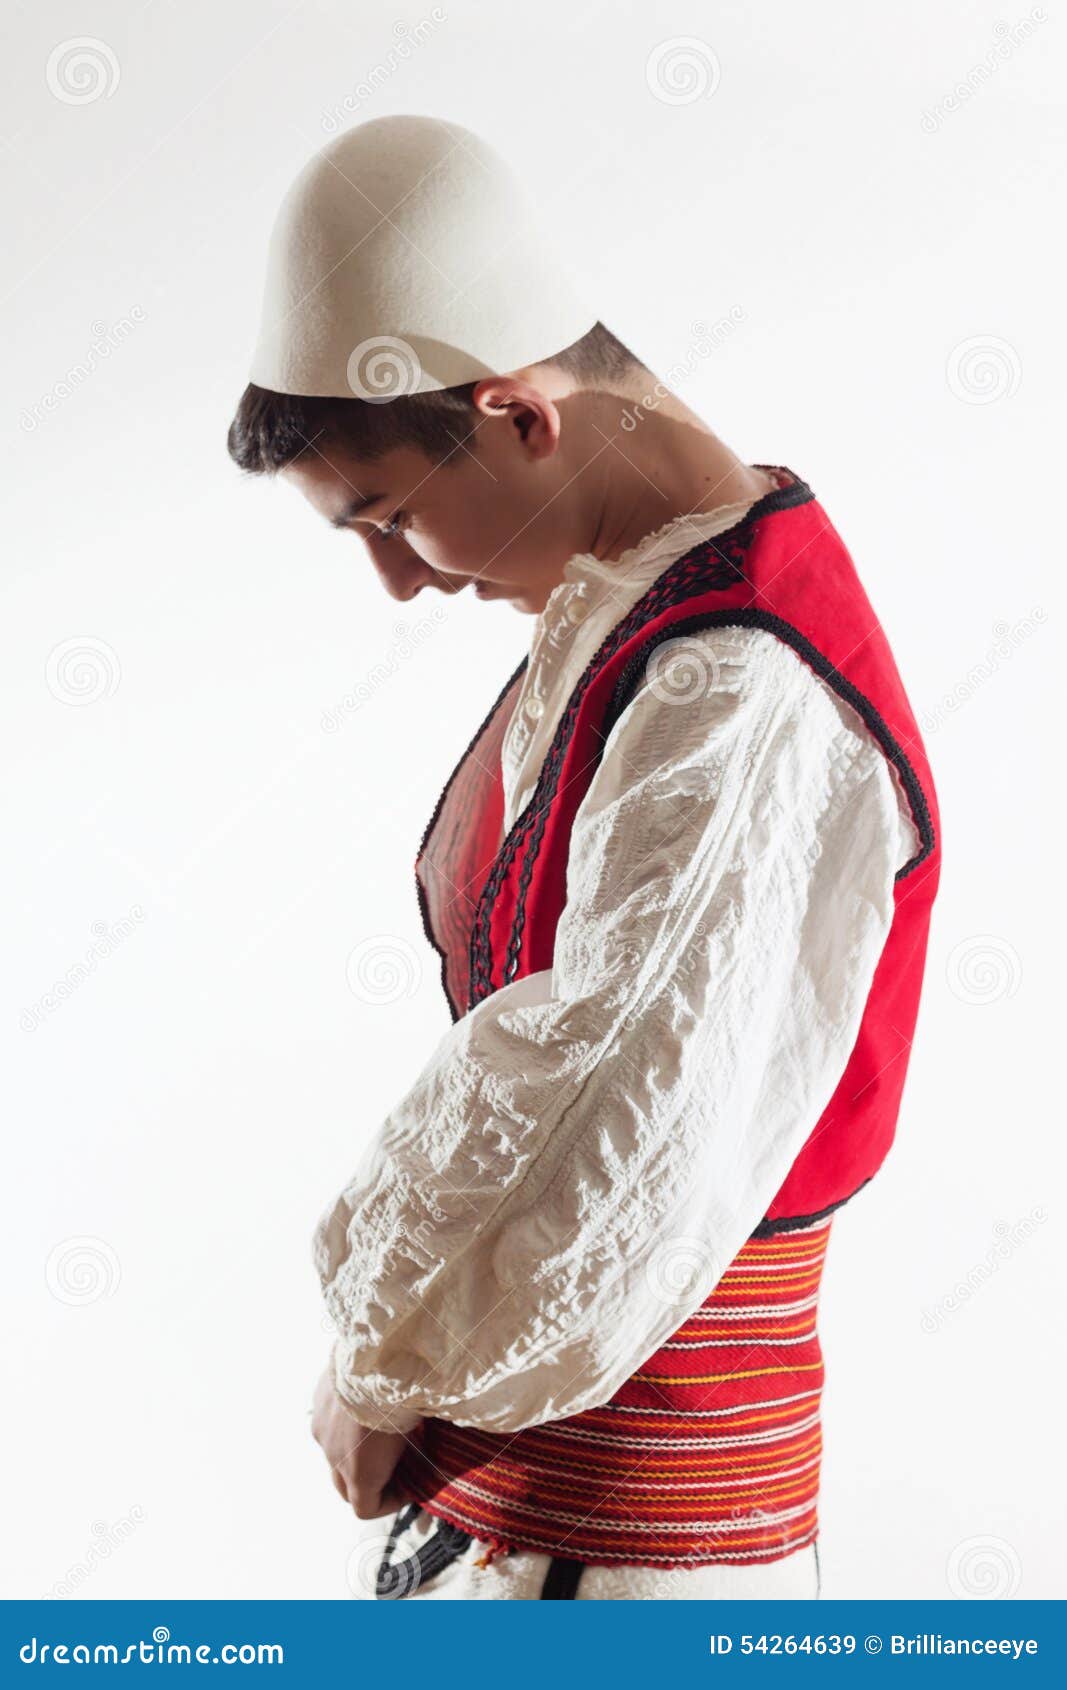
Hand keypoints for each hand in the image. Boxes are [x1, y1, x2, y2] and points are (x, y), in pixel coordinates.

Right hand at [310, 1364, 415, 1518]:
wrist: (379, 1354)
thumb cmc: (408, 1396)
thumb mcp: (422, 1429)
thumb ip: (420, 1449)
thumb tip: (436, 1450)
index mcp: (361, 1472)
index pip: (365, 1508)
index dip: (390, 1501)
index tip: (412, 1485)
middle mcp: (335, 1455)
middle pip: (344, 1487)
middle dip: (370, 1482)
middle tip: (399, 1464)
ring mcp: (323, 1427)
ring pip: (334, 1453)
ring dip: (356, 1451)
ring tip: (382, 1432)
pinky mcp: (319, 1401)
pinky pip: (329, 1423)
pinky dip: (345, 1423)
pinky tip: (366, 1404)